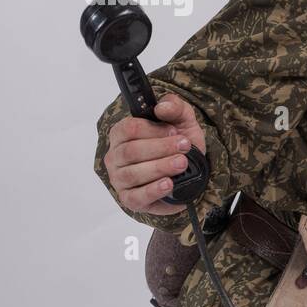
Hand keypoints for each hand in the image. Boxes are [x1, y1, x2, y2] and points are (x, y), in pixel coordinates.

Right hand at [104, 92, 206, 215]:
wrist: (190, 170)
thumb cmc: (179, 142)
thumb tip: (162, 107)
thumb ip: (175, 107)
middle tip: (185, 146)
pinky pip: (136, 197)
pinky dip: (153, 190)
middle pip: (131, 151)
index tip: (174, 131)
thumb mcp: (183, 121)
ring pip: (132, 173)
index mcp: (121, 134)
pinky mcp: (130, 199)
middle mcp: (116, 156)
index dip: (153, 129)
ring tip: (181, 163)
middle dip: (161, 148)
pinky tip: (168, 184)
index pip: (128, 129)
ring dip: (160, 167)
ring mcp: (120, 179)